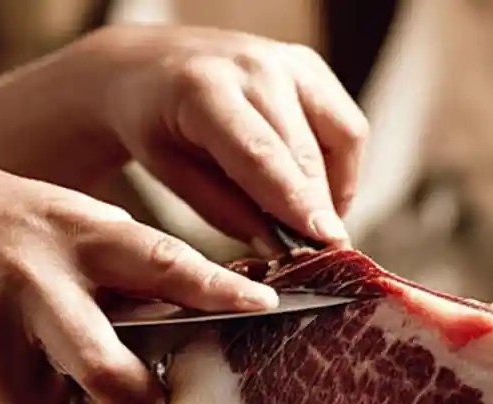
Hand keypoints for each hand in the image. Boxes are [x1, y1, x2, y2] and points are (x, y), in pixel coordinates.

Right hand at [0, 152, 278, 403]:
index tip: (264, 308)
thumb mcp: (62, 219)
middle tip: (143, 402)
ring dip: (34, 394)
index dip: (216, 289)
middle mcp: (38, 271)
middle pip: (102, 364)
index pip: (163, 261)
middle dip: (131, 396)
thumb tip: (188, 317)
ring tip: (15, 347)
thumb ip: (115, 265)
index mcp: (82, 233)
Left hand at [84, 25, 367, 248]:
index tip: (327, 241)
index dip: (297, 202)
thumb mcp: (169, 172)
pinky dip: (339, 165)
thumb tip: (280, 247)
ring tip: (310, 221)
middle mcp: (255, 66)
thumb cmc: (150, 122)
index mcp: (204, 89)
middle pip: (306, 150)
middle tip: (319, 254)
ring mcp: (289, 60)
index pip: (261, 155)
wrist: (146, 64)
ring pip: (343, 134)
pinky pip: (346, 124)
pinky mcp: (310, 65)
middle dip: (319, 207)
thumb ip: (224, 210)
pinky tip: (313, 190)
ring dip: (336, 187)